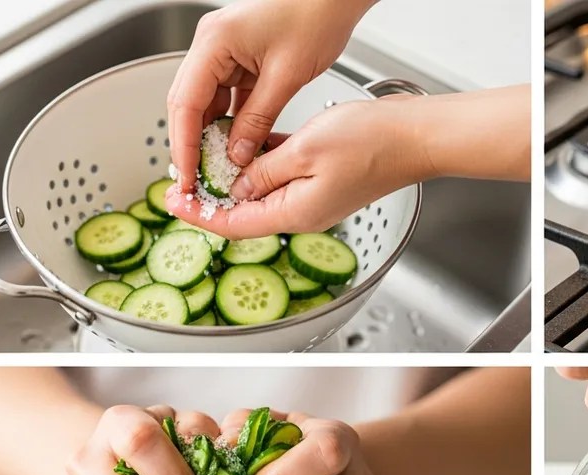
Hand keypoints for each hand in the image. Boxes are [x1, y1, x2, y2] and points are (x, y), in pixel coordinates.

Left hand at [166, 84, 530, 238]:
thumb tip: (236, 185)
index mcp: (296, 213)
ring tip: (206, 162)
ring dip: (235, 180)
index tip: (172, 201)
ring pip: (263, 194)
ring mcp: (315, 198)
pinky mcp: (325, 181)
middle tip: (182, 182)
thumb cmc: (371, 144)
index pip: (234, 225)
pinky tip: (245, 146)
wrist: (415, 137)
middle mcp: (304, 212)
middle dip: (212, 199)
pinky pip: (283, 178)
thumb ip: (264, 169)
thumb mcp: (303, 150)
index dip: (199, 214)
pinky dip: (261, 165)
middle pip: (245, 214)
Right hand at [167, 0, 375, 189]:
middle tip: (197, 179)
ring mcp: (224, 52)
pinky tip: (235, 147)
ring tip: (216, 169)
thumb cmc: (315, 16)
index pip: (185, 102)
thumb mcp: (287, 76)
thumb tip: (238, 154)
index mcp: (215, 41)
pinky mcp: (240, 59)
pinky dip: (229, 123)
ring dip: (210, 135)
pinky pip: (226, 97)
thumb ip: (258, 118)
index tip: (188, 174)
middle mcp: (212, 45)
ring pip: (206, 103)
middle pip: (188, 103)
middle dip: (190, 143)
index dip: (183, 143)